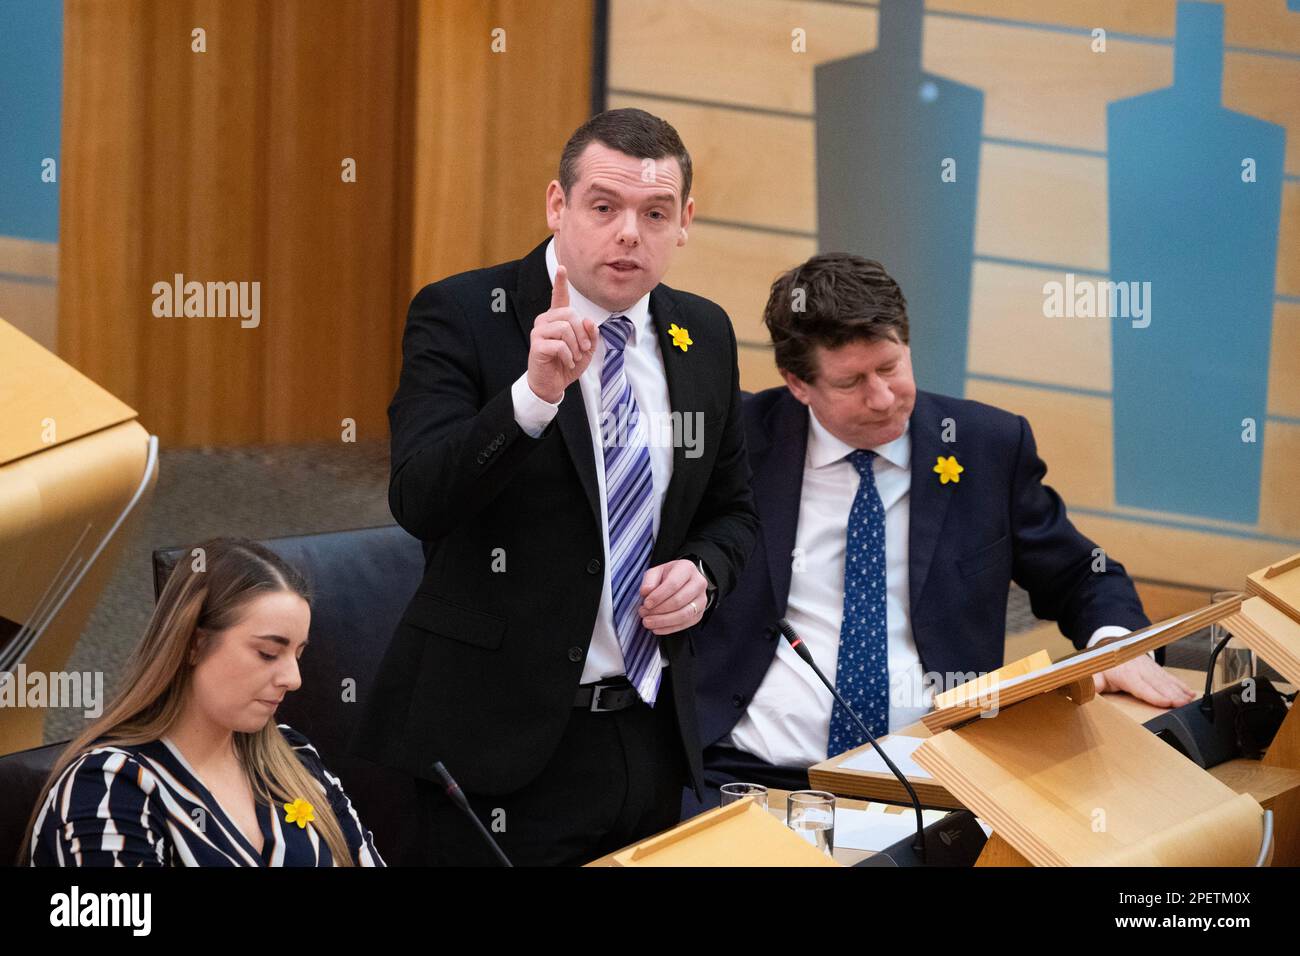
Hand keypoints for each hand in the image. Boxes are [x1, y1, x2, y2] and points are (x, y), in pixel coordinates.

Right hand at [527, 264, 597, 403]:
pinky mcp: (536, 345)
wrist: (552, 384)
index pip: (559, 297)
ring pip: (565, 328)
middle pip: (570, 314)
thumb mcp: (586, 349)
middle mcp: (545, 320)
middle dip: (582, 333)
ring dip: (576, 346)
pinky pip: (560, 344)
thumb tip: (590, 322)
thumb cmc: (567, 364)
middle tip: (583, 349)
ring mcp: (539, 331)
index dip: (561, 282)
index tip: (562, 267)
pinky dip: (568, 356)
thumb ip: (591, 334)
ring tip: (574, 357)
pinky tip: (566, 362)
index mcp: (557, 319)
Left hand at [637, 559, 708, 634]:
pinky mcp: (699, 614)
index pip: (673, 584)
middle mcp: (699, 583)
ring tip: (648, 622)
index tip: (645, 604)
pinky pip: (685, 624)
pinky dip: (669, 628)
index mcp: (687, 569)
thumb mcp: (657, 572)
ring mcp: (701, 600)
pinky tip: (656, 628)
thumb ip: (649, 580)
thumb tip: (645, 592)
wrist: (684, 582)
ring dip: (663, 621)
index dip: (658, 596)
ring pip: (683, 615)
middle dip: (658, 610)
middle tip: (643, 614)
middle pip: (678, 601)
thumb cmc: (668, 576)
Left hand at [1093, 654, 1196, 707]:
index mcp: (1125, 674)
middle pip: (1158, 684)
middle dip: (1173, 695)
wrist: (1114, 646)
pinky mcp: (1157, 669)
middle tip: (1184, 705)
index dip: (1154, 695)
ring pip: (1167, 681)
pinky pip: (1171, 677)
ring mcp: (1151, 669)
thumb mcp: (1096, 675)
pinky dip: (1182, 685)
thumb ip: (1093, 685)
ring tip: (1190, 701)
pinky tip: (1191, 693)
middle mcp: (1141, 670)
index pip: (1142, 686)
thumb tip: (1088, 691)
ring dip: (1180, 691)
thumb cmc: (1106, 666)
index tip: (1167, 702)